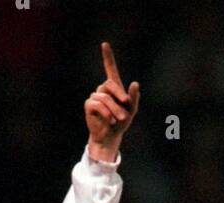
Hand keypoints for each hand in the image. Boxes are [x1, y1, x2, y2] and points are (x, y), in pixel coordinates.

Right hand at [85, 42, 139, 160]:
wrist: (110, 137)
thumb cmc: (121, 123)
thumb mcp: (131, 110)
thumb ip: (134, 98)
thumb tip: (135, 83)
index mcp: (114, 88)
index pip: (110, 69)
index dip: (108, 57)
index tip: (105, 44)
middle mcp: (103, 90)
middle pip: (109, 84)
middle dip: (118, 95)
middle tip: (126, 108)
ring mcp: (95, 97)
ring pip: (104, 97)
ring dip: (113, 109)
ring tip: (118, 119)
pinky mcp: (89, 105)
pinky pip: (97, 104)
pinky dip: (105, 112)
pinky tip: (109, 120)